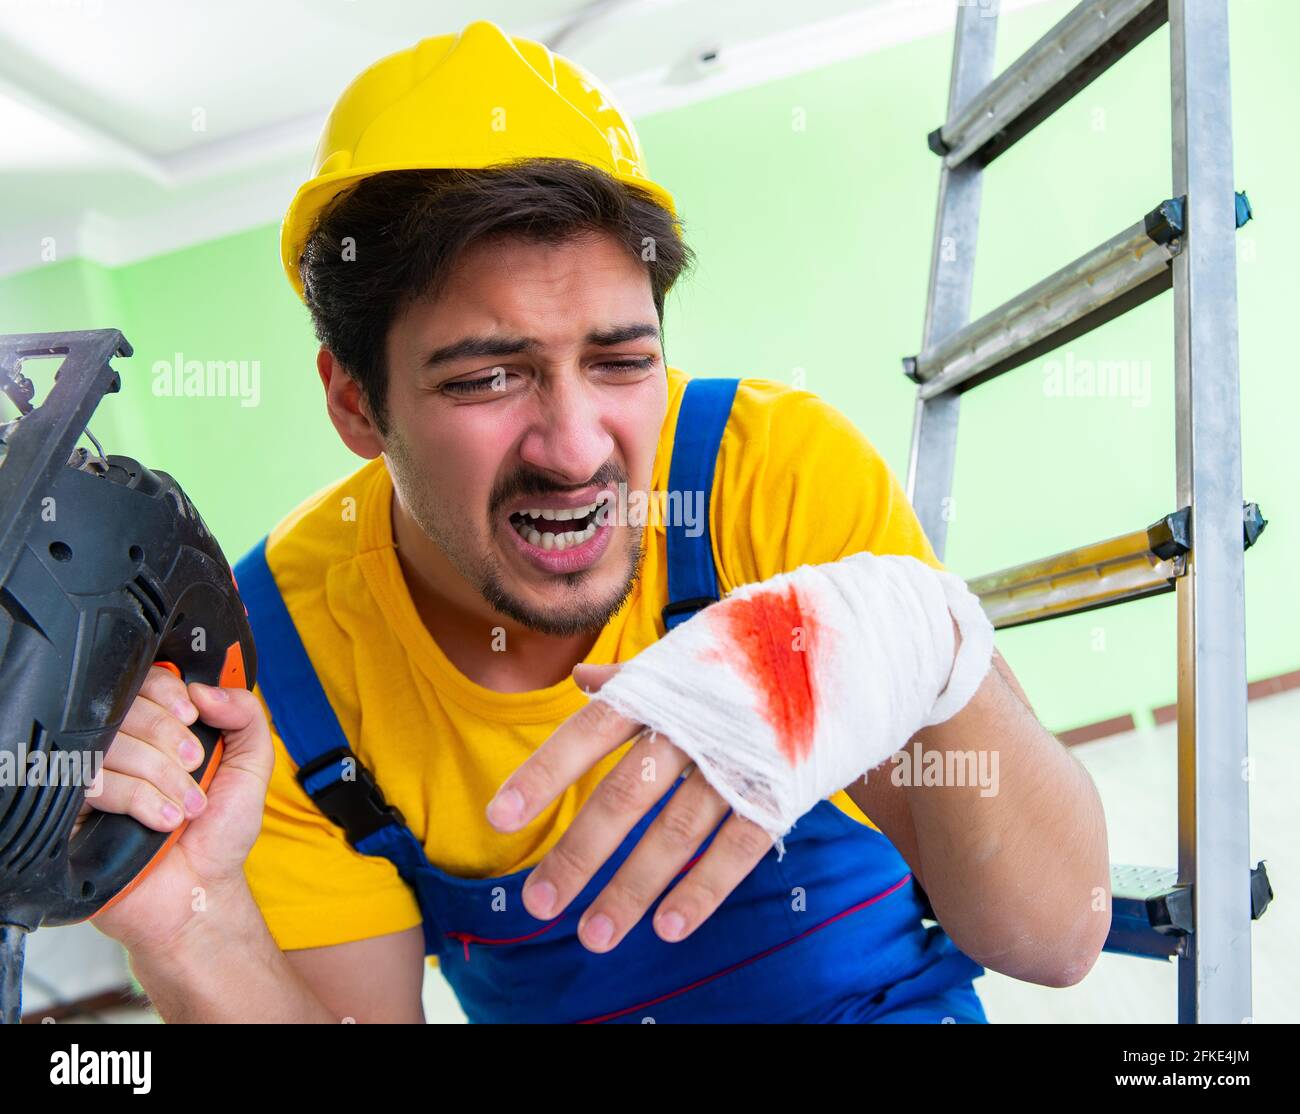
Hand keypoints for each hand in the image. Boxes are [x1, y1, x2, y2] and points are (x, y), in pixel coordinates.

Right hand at [87, 667, 273, 955]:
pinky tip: (160, 822)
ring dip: (162, 778)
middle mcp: (128, 745)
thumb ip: (247, 716)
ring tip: (185, 809)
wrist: (197, 892)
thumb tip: (207, 688)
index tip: (192, 717)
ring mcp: (99, 774)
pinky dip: (138, 800)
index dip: (169, 693)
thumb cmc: (220, 832)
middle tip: (194, 768)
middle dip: (171, 740)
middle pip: (129, 707)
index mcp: (164, 727)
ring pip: (114, 744)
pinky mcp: (76, 808)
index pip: (149, 681)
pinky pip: (96, 782)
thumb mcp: (253, 766)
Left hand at [485, 662, 773, 953]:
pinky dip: (705, 890)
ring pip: (677, 831)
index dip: (543, 774)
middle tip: (540, 906)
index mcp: (662, 686)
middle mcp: (694, 721)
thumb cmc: (757, 644)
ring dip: (633, 887)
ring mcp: (742, 756)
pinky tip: (670, 926)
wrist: (856, 636)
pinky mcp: (786, 785)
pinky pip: (740, 846)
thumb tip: (582, 681)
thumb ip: (636, 675)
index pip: (588, 733)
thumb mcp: (691, 648)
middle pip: (624, 796)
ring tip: (596, 935)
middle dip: (579, 855)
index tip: (500, 818)